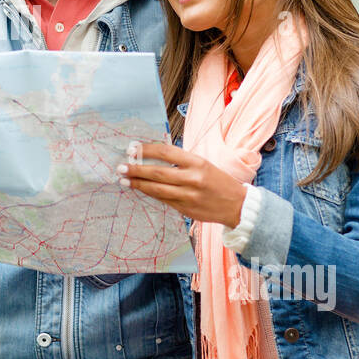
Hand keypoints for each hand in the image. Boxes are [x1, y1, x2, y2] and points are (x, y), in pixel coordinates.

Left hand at [118, 142, 246, 227]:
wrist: (237, 205)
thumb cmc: (218, 181)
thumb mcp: (203, 164)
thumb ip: (180, 161)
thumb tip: (153, 154)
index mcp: (197, 162)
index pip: (165, 152)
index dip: (146, 150)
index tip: (133, 149)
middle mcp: (192, 178)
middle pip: (157, 172)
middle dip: (136, 169)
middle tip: (121, 167)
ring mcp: (188, 195)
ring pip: (157, 189)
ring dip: (138, 184)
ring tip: (124, 180)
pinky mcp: (185, 209)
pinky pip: (163, 200)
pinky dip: (150, 194)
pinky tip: (139, 189)